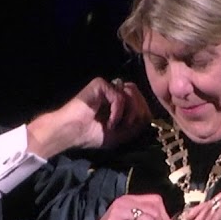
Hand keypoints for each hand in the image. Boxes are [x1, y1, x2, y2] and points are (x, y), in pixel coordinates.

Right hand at [27, 78, 150, 157]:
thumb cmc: (92, 135)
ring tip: (117, 124)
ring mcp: (107, 87)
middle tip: (126, 127)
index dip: (143, 113)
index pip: (142, 100)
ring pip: (132, 92)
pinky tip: (109, 122)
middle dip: (138, 113)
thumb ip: (136, 124)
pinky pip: (119, 95)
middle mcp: (114, 91)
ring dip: (129, 112)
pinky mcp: (100, 85)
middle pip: (139, 95)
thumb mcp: (121, 134)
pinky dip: (118, 111)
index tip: (133, 128)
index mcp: (120, 101)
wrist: (71, 132)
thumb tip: (149, 114)